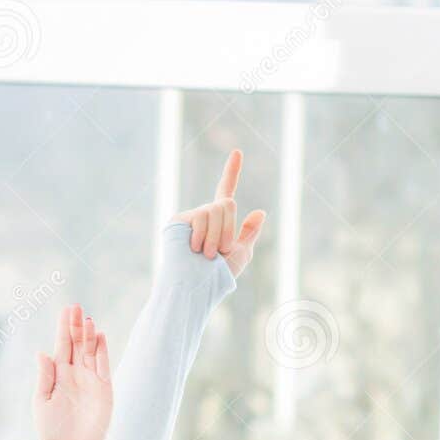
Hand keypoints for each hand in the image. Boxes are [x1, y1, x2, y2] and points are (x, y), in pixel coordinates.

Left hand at [34, 304, 112, 439]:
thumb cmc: (52, 431)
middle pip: (77, 344)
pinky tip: (100, 335)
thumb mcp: (42, 401)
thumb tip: (42, 352)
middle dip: (76, 326)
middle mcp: (75, 375)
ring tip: (86, 319)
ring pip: (90, 351)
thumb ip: (44, 377)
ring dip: (89, 335)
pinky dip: (102, 351)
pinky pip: (103, 365)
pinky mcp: (104, 389)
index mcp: (58, 376)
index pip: (62, 346)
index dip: (64, 328)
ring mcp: (91, 381)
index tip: (66, 310)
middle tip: (76, 306)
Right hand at [173, 149, 266, 278]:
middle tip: (219, 252)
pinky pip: (202, 216)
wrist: (197, 288)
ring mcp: (190, 217)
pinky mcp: (179, 221)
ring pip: (217, 208)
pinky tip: (194, 250)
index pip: (226, 190)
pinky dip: (204, 236)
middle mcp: (203, 215)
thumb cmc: (217, 277)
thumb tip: (260, 211)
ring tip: (207, 255)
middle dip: (228, 230)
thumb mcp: (240, 254)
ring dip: (218, 236)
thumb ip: (249, 233)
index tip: (237, 151)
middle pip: (227, 203)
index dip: (232, 171)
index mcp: (218, 221)